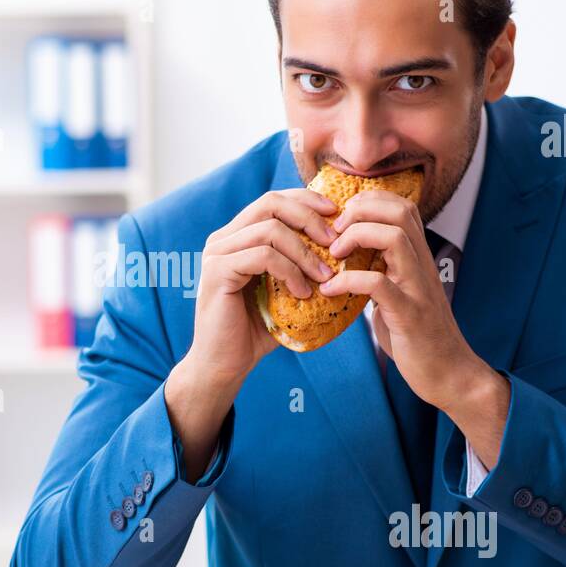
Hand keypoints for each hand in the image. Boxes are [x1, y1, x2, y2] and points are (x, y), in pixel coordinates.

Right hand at [186, 187, 339, 387]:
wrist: (225, 365)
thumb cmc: (257, 330)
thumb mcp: (285, 290)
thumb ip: (303, 266)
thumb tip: (348, 249)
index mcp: (237, 237)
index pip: (273, 201)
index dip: (307, 201)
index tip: (337, 216)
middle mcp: (223, 239)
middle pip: (270, 203)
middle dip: (309, 218)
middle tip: (334, 242)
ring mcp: (217, 254)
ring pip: (270, 230)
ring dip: (304, 252)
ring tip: (324, 277)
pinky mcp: (217, 272)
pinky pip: (262, 256)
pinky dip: (289, 272)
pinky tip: (302, 293)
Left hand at [315, 188, 482, 411]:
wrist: (450, 374)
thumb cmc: (417, 337)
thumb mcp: (396, 295)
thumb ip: (379, 273)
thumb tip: (345, 261)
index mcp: (418, 258)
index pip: (402, 206)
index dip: (368, 201)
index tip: (341, 220)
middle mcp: (422, 265)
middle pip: (399, 211)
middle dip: (360, 210)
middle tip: (334, 233)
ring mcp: (418, 288)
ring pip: (394, 237)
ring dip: (356, 237)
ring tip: (334, 255)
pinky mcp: (410, 314)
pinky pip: (379, 284)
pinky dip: (348, 281)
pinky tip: (330, 290)